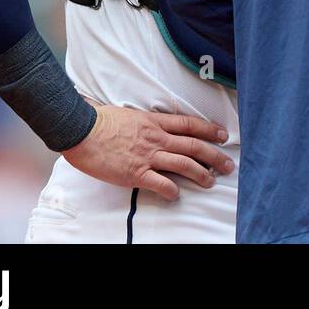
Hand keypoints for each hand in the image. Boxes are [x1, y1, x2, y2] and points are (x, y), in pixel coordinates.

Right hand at [63, 100, 233, 200]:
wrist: (81, 130)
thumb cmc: (100, 120)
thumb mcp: (130, 114)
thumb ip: (146, 121)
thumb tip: (154, 123)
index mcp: (154, 122)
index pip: (189, 124)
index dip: (209, 130)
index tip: (222, 135)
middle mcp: (156, 138)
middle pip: (194, 146)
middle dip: (214, 156)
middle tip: (228, 164)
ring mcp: (147, 156)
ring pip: (183, 164)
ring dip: (201, 174)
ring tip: (211, 181)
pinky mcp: (135, 173)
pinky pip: (160, 184)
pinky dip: (171, 190)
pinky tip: (176, 194)